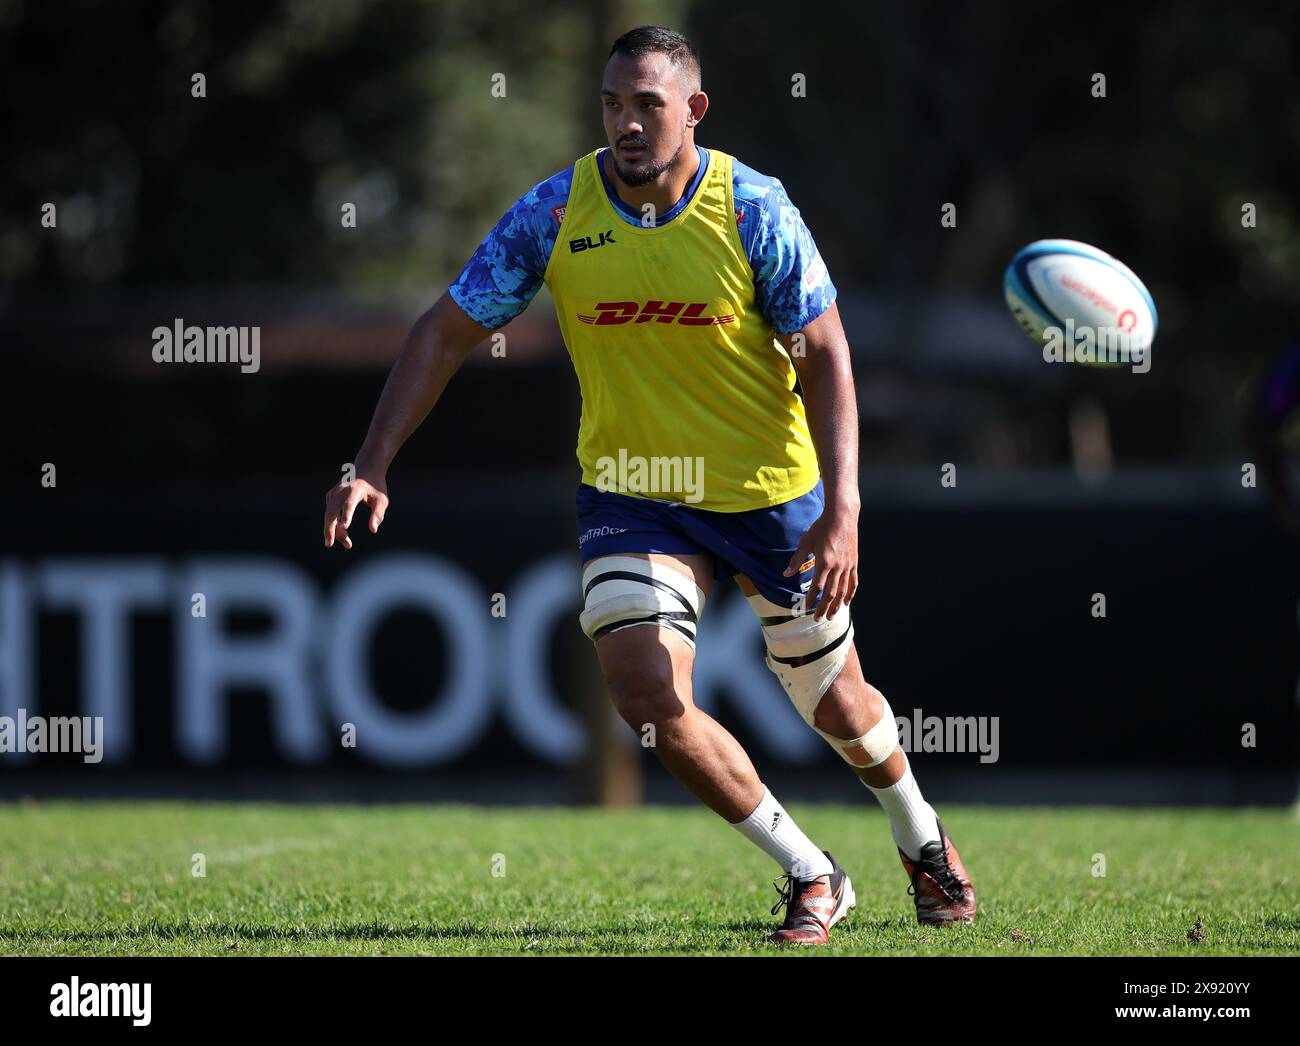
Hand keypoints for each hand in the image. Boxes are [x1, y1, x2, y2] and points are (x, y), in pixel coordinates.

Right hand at [323, 474, 388, 548]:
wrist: (366, 470)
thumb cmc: (376, 487)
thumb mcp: (382, 500)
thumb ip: (378, 514)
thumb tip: (373, 530)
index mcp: (355, 490)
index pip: (349, 504)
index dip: (346, 516)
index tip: (344, 528)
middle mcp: (341, 490)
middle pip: (331, 511)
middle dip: (329, 529)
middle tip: (329, 545)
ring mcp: (334, 493)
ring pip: (329, 515)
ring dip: (334, 531)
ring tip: (348, 544)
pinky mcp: (330, 497)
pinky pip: (330, 513)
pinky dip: (334, 525)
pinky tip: (343, 535)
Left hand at [783, 506, 858, 620]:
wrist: (842, 516)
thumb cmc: (821, 527)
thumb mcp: (806, 542)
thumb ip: (796, 560)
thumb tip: (786, 574)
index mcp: (824, 562)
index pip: (816, 586)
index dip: (810, 599)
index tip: (805, 607)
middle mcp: (837, 566)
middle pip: (830, 593)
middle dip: (824, 608)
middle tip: (818, 619)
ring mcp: (847, 566)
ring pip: (843, 591)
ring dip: (837, 605)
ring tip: (832, 616)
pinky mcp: (854, 563)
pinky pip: (853, 582)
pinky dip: (850, 594)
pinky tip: (846, 602)